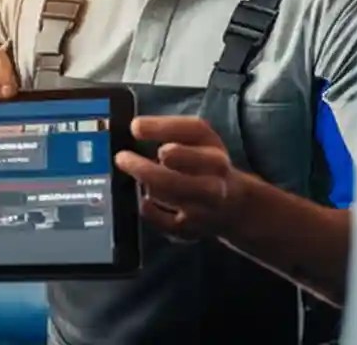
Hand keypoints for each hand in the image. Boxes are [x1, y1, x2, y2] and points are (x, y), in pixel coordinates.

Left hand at [114, 116, 243, 241]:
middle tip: (122, 157)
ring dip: (146, 181)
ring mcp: (204, 206)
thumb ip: (170, 130)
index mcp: (214, 148)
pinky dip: (148, 207)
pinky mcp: (191, 228)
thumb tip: (136, 127)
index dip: (161, 128)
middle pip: (177, 170)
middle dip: (145, 164)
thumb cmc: (204, 166)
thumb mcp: (198, 142)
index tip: (135, 127)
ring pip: (166, 191)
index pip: (193, 132)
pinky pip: (160, 219)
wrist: (234, 206)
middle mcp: (213, 176)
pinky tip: (145, 199)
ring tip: (135, 173)